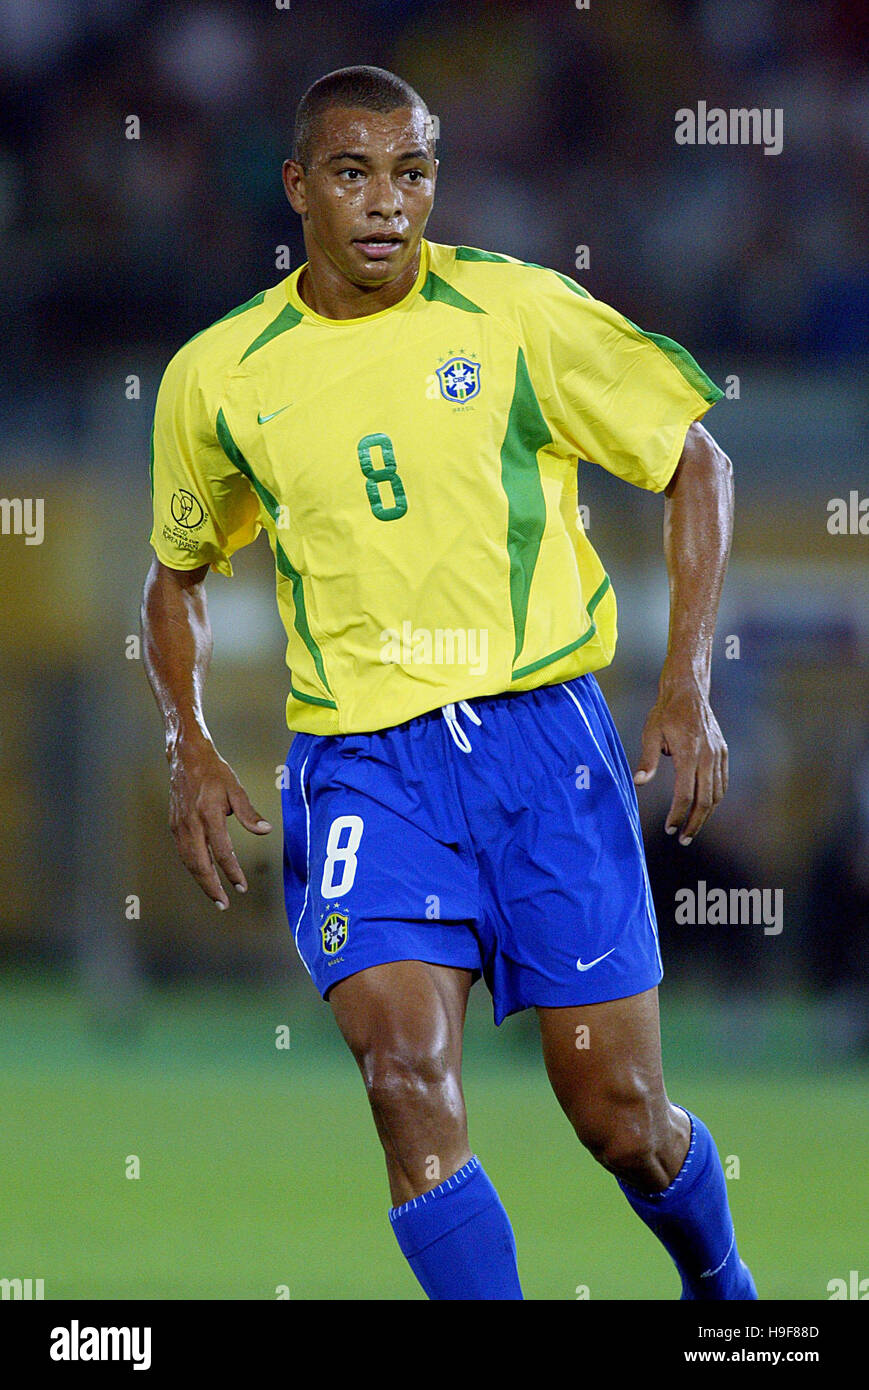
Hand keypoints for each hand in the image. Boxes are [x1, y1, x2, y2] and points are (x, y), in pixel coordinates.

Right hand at [167, 736, 271, 907]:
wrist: (185, 758)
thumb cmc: (213, 771)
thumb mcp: (236, 788)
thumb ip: (249, 813)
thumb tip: (265, 830)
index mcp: (209, 814)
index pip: (222, 852)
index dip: (232, 872)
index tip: (241, 886)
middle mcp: (191, 824)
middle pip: (200, 864)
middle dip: (212, 888)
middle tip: (223, 904)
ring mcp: (179, 826)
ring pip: (189, 862)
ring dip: (201, 882)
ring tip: (214, 896)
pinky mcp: (174, 826)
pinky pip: (183, 853)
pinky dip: (192, 868)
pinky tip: (202, 874)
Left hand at [633, 681, 727, 843]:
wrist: (689, 691)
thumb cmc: (665, 712)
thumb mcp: (651, 733)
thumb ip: (648, 759)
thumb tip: (639, 782)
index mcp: (689, 753)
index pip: (685, 794)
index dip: (678, 815)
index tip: (669, 828)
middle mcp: (707, 756)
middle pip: (705, 800)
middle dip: (694, 823)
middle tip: (682, 839)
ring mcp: (718, 755)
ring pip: (716, 794)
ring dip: (706, 815)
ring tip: (692, 828)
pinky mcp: (723, 753)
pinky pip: (722, 782)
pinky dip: (715, 799)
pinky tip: (704, 808)